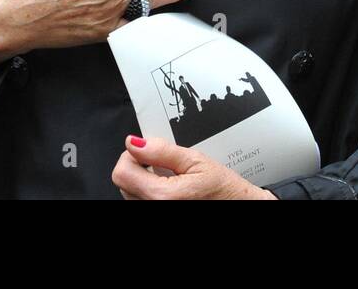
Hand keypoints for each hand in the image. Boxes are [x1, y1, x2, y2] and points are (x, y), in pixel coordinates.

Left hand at [112, 136, 275, 199]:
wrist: (236, 206)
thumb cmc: (222, 188)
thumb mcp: (195, 160)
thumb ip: (161, 151)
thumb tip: (135, 142)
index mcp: (162, 196)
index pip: (121, 171)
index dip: (133, 155)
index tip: (149, 151)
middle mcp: (154, 209)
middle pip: (123, 182)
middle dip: (138, 167)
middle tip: (162, 163)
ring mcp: (154, 214)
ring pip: (129, 192)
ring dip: (142, 180)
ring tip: (168, 177)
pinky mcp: (156, 215)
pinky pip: (139, 201)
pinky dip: (148, 191)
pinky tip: (168, 188)